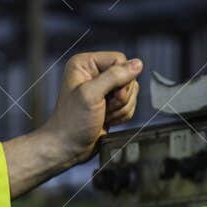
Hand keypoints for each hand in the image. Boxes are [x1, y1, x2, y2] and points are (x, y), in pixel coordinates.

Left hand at [5, 52, 141, 195]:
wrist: (68, 147)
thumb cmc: (72, 122)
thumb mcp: (91, 95)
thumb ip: (114, 76)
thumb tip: (137, 64)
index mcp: (85, 64)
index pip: (120, 59)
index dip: (121, 79)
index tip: (109, 96)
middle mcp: (94, 73)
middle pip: (128, 76)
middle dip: (120, 97)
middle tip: (103, 108)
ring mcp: (103, 89)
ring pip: (131, 91)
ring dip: (121, 108)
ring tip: (103, 115)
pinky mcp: (109, 103)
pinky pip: (129, 103)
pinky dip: (122, 115)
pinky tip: (107, 120)